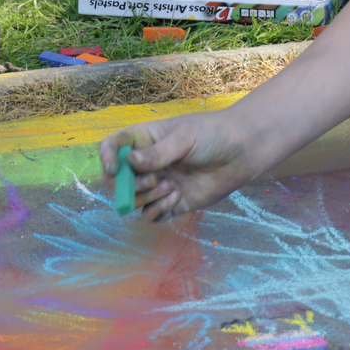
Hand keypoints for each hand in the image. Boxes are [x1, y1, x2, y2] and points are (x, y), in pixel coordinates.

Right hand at [99, 110, 272, 220]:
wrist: (242, 152)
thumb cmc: (213, 135)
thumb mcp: (184, 138)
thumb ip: (158, 153)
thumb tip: (129, 162)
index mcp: (145, 139)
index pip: (113, 148)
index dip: (106, 158)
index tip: (115, 168)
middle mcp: (147, 163)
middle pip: (117, 180)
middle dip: (127, 185)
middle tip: (151, 181)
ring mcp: (158, 183)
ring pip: (133, 200)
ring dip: (145, 198)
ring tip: (169, 187)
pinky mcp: (172, 202)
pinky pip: (151, 215)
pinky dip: (157, 211)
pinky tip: (175, 199)